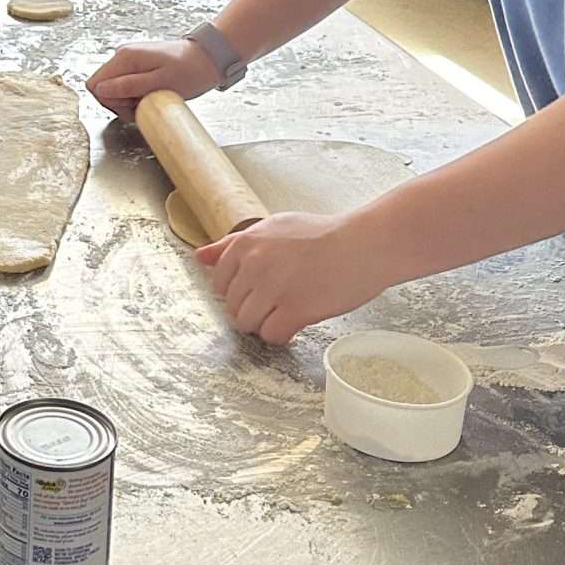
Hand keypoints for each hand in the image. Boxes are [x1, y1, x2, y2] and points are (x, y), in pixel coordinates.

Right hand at [87, 37, 215, 117]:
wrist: (208, 59)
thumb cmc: (190, 71)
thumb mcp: (160, 83)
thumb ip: (129, 86)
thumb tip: (102, 90)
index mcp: (125, 58)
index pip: (95, 85)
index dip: (110, 101)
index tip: (132, 104)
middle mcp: (122, 55)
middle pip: (102, 88)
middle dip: (120, 103)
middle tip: (145, 102)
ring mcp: (128, 60)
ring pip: (113, 89)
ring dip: (128, 100)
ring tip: (151, 98)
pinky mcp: (136, 66)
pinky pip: (124, 86)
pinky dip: (135, 95)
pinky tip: (151, 94)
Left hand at [194, 212, 392, 344]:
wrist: (365, 243)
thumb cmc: (323, 235)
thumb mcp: (274, 228)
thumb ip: (233, 244)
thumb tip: (199, 257)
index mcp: (245, 243)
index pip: (219, 284)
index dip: (240, 291)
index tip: (260, 288)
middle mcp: (254, 264)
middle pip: (233, 307)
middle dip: (253, 308)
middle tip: (281, 298)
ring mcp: (273, 288)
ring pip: (248, 324)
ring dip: (267, 322)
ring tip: (290, 307)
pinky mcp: (295, 309)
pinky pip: (272, 335)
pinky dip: (283, 334)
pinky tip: (298, 320)